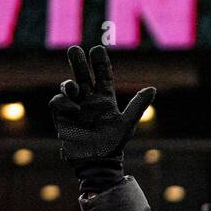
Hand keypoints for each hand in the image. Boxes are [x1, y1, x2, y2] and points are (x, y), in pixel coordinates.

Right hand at [49, 45, 154, 191]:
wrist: (97, 161)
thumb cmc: (113, 143)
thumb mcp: (127, 123)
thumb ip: (137, 105)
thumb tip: (152, 89)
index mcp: (105, 100)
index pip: (102, 76)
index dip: (100, 63)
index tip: (98, 49)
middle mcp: (89, 100)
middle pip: (82, 75)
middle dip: (78, 62)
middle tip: (75, 50)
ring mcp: (75, 106)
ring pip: (68, 86)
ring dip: (69, 83)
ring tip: (73, 88)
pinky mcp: (62, 115)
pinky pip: (59, 101)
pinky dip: (64, 102)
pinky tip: (73, 110)